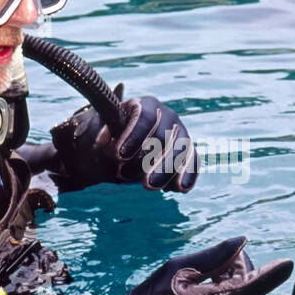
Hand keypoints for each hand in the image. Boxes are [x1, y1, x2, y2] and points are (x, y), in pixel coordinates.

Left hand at [48, 85, 198, 192]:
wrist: (122, 146)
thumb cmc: (111, 134)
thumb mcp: (101, 128)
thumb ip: (101, 131)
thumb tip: (102, 140)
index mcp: (145, 105)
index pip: (143, 117)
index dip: (132, 135)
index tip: (117, 155)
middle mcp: (167, 116)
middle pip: (165, 137)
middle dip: (150, 159)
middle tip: (131, 177)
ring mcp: (180, 134)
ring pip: (181, 151)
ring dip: (166, 171)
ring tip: (149, 187)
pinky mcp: (188, 152)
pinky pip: (193, 162)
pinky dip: (188, 175)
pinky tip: (180, 189)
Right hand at [93, 238, 292, 294]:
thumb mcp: (179, 268)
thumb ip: (215, 256)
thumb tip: (243, 242)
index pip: (256, 284)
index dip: (273, 273)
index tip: (288, 264)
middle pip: (248, 290)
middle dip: (238, 272)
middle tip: (214, 265)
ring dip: (232, 290)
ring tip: (205, 284)